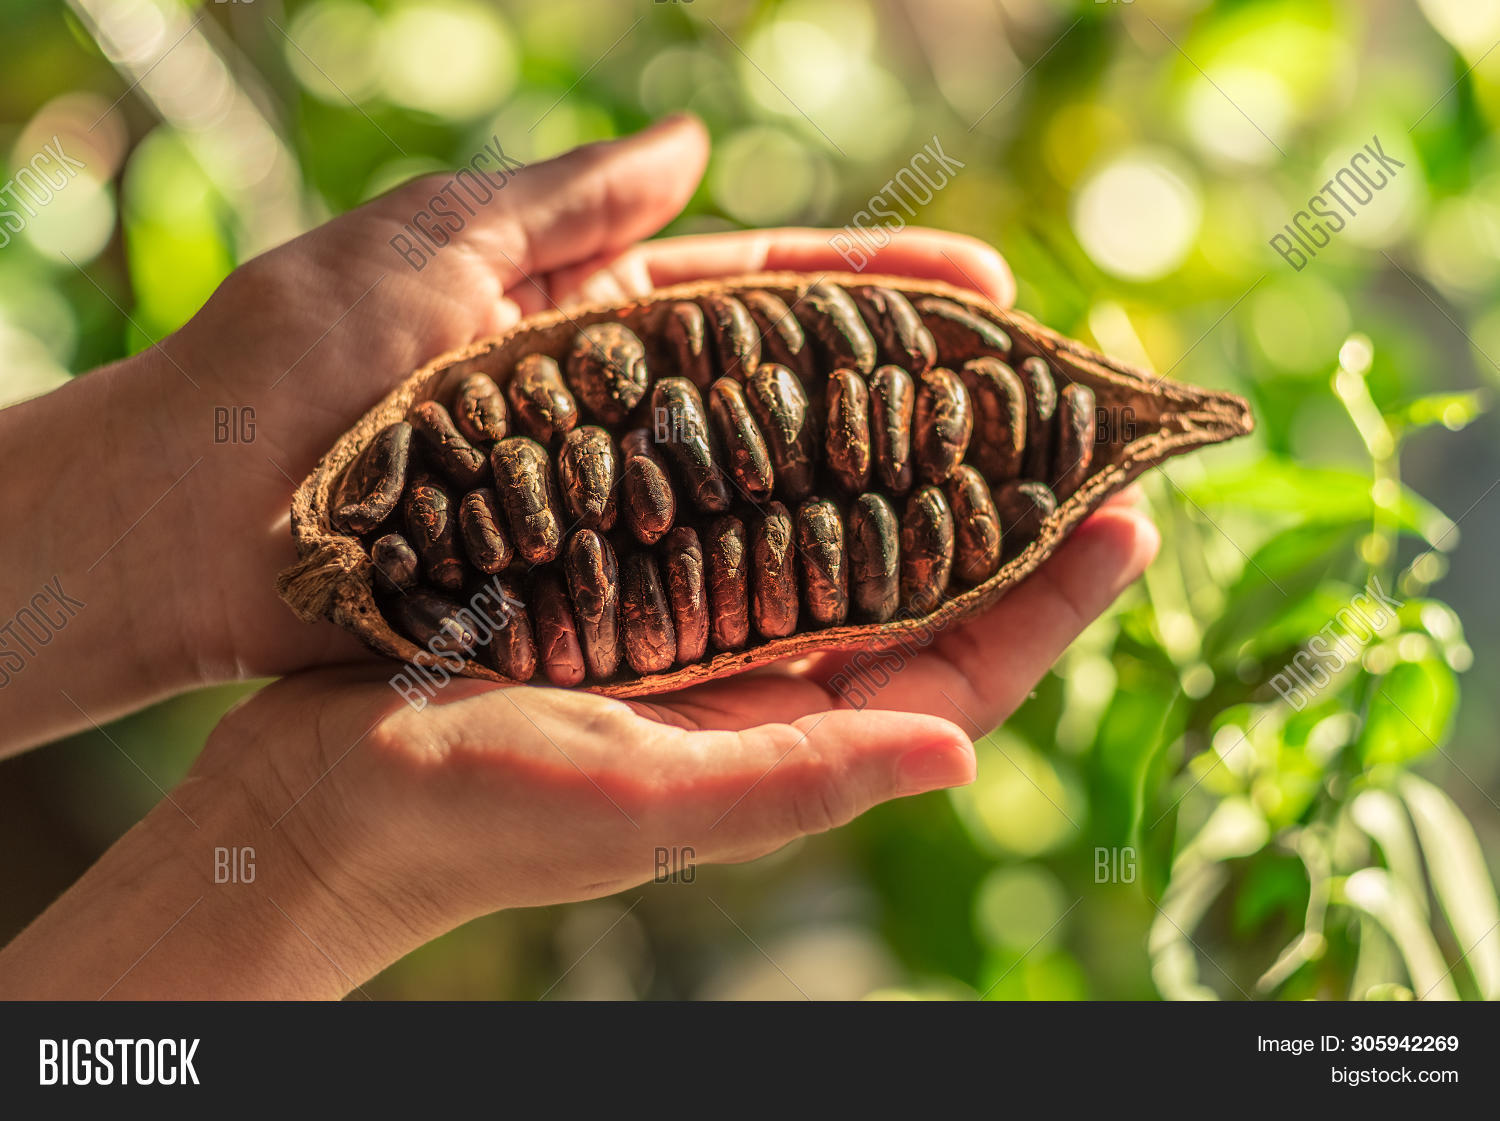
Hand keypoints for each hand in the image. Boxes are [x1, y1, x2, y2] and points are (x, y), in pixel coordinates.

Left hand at [0, 113, 1013, 750]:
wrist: (188, 516)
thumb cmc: (297, 360)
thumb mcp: (430, 242)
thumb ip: (564, 201)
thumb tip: (689, 142)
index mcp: (596, 320)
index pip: (769, 296)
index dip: (878, 292)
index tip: (988, 293)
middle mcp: (621, 417)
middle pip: (792, 400)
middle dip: (908, 399)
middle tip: (1032, 410)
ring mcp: (607, 508)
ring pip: (765, 499)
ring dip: (869, 502)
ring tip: (992, 510)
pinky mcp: (578, 595)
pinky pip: (700, 589)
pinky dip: (778, 591)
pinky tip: (870, 604)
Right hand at [0, 489, 1154, 997]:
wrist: (323, 799)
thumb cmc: (474, 819)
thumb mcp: (644, 803)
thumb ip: (796, 780)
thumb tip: (959, 754)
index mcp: (782, 741)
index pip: (956, 670)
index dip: (1050, 605)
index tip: (1127, 516)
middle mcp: (757, 684)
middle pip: (916, 596)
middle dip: (1002, 520)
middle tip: (1070, 426)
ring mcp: (694, 634)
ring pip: (836, 546)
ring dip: (909, 477)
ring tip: (970, 392)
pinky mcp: (623, 589)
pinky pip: (734, 518)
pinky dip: (787, 464)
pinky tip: (812, 400)